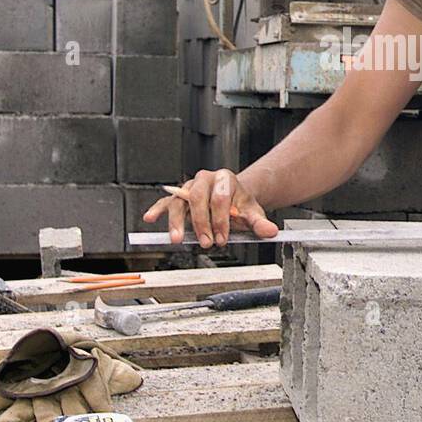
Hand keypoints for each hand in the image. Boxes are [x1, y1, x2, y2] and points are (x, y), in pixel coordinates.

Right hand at [142, 169, 278, 248]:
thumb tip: (271, 231)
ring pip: (179, 201)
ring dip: (177, 221)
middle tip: (206, 242)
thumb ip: (260, 222)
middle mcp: (205, 179)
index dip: (221, 220)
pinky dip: (158, 209)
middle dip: (202, 222)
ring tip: (177, 238)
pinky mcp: (179, 197)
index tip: (222, 238)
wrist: (233, 198)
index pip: (220, 197)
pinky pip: (166, 201)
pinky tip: (150, 218)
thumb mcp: (253, 212)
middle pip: (198, 198)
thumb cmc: (240, 204)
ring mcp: (190, 187)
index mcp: (225, 179)